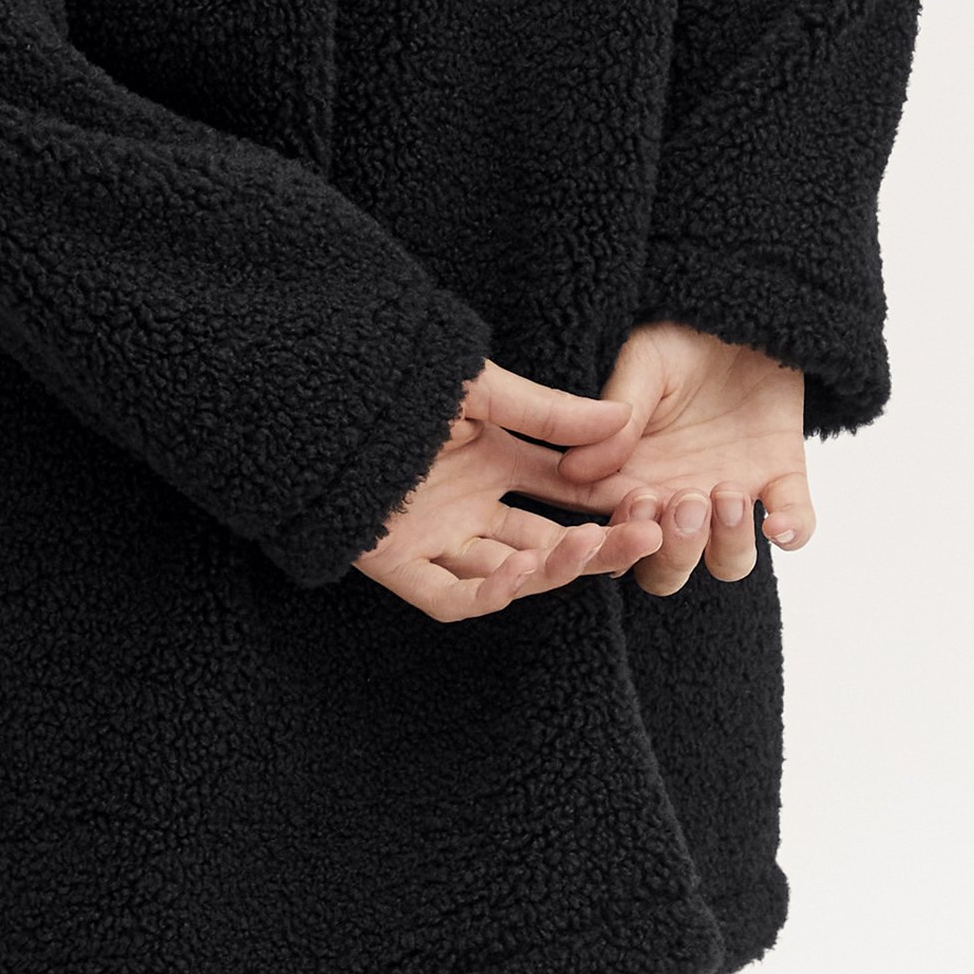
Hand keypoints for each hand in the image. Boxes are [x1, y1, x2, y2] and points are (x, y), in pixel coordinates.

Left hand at [352, 360, 662, 622]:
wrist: (315, 390)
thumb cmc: (390, 377)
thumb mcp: (478, 389)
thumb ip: (547, 412)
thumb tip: (622, 417)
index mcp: (487, 459)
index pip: (561, 491)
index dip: (606, 498)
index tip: (658, 499)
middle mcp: (467, 504)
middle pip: (545, 540)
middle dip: (600, 543)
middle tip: (649, 534)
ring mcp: (434, 537)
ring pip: (509, 573)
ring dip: (555, 566)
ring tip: (595, 542)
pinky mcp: (397, 564)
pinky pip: (450, 596)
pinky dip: (488, 592)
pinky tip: (519, 571)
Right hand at [553, 321, 813, 596]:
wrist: (741, 305)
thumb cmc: (676, 333)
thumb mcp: (641, 365)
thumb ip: (617, 420)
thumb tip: (575, 471)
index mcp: (633, 477)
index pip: (618, 536)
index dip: (625, 538)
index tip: (636, 502)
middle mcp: (680, 497)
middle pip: (668, 570)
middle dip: (676, 552)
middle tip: (684, 501)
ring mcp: (732, 492)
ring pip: (729, 562)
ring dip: (727, 543)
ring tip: (727, 491)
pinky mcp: (782, 476)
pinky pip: (795, 526)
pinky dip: (792, 531)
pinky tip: (778, 520)